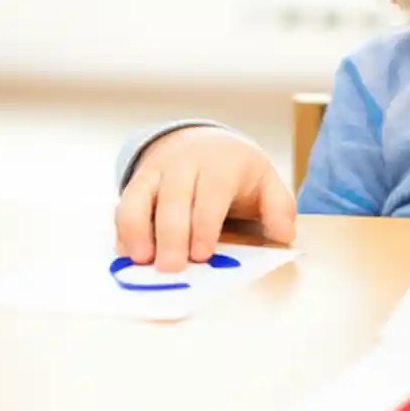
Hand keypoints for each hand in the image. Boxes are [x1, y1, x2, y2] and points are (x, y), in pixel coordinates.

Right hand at [114, 126, 296, 271]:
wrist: (204, 142)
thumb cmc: (238, 171)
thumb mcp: (266, 181)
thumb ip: (279, 207)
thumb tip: (285, 235)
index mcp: (222, 164)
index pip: (211, 194)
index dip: (205, 224)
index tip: (202, 254)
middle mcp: (186, 163)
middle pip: (173, 198)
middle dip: (171, 235)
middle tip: (171, 268)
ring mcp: (158, 171)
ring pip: (140, 197)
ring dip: (137, 229)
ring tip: (141, 261)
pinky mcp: (138, 181)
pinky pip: (124, 203)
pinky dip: (123, 228)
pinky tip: (126, 252)